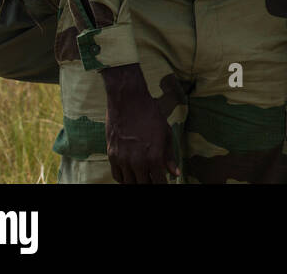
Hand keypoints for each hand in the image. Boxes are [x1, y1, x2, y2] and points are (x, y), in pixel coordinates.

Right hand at [100, 63, 178, 183]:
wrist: (128, 101)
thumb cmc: (151, 115)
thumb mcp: (165, 134)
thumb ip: (169, 156)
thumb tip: (175, 173)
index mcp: (154, 157)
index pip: (159, 182)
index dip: (162, 185)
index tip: (164, 183)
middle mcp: (137, 161)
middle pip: (143, 185)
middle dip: (150, 184)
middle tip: (154, 180)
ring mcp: (123, 159)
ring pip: (129, 183)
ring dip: (137, 183)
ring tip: (143, 179)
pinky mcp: (111, 155)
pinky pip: (117, 175)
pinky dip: (124, 179)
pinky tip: (131, 176)